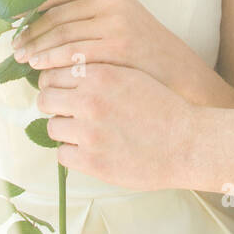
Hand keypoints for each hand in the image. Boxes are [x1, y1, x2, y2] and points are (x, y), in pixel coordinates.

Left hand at [11, 0, 203, 98]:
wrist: (171, 67)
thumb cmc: (134, 43)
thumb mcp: (113, 12)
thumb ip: (82, 3)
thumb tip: (34, 3)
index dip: (29, 4)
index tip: (9, 18)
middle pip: (55, 13)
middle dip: (30, 30)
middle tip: (13, 45)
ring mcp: (115, 20)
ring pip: (61, 33)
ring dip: (37, 47)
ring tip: (23, 58)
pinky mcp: (118, 45)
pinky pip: (74, 52)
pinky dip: (52, 60)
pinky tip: (40, 68)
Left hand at [36, 63, 191, 190]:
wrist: (187, 143)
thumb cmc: (162, 108)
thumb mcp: (130, 75)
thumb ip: (97, 71)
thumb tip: (64, 72)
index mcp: (99, 75)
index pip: (53, 73)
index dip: (55, 82)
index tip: (61, 90)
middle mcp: (90, 100)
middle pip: (45, 98)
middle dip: (55, 105)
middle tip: (68, 112)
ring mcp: (89, 132)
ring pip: (52, 127)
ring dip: (64, 130)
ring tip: (84, 133)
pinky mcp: (92, 161)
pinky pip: (62, 154)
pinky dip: (72, 153)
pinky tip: (90, 150)